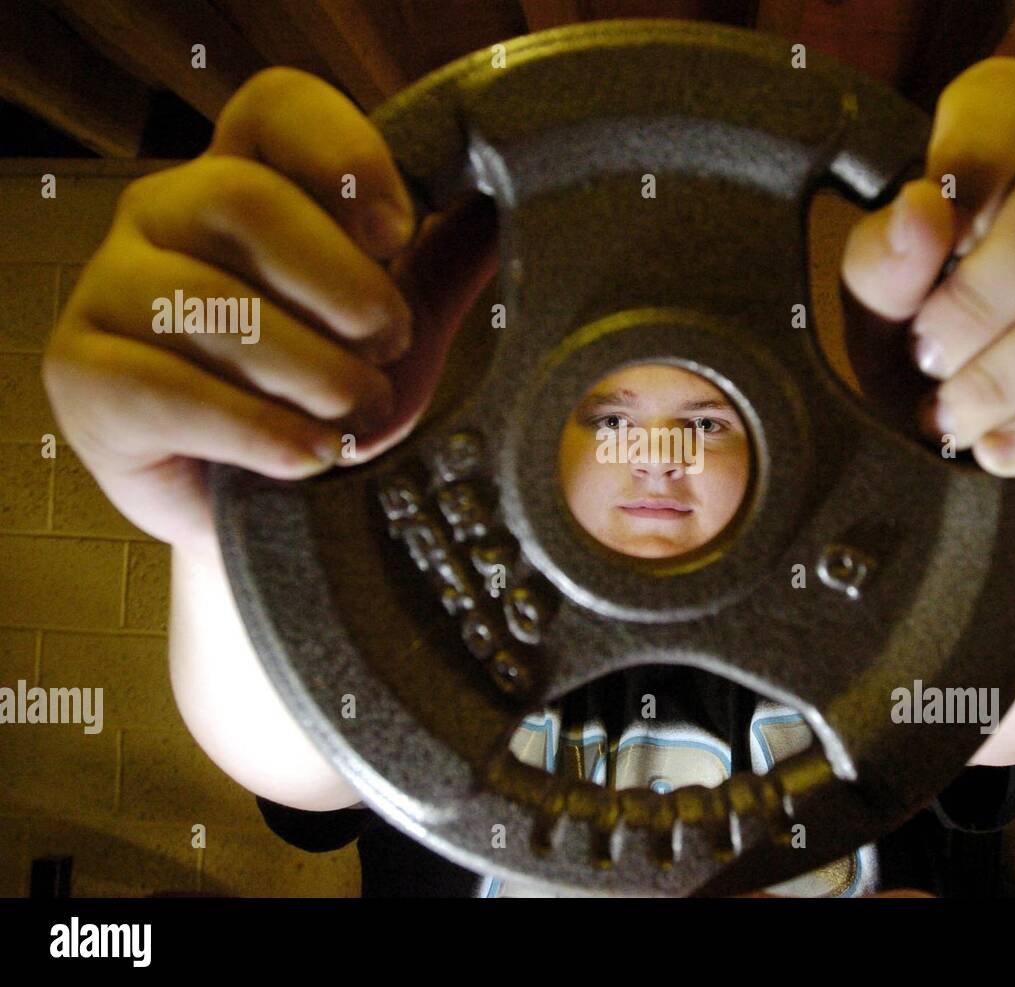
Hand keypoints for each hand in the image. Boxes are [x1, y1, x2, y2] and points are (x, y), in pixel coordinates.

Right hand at [41, 67, 495, 559]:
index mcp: (240, 178)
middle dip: (342, 286)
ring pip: (213, 303)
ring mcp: (110, 291)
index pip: (274, 107)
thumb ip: (439, 270)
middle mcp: (162, 215)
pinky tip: (311, 454)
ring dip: (313, 371)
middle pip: (243, 201)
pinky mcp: (83, 376)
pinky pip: (170, 391)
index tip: (398, 233)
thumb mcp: (392, 329)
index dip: (343, 153)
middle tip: (391, 348)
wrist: (260, 513)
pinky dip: (260, 431)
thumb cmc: (321, 400)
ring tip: (360, 418)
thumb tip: (508, 211)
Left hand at [839, 57, 1014, 536]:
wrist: (982, 464)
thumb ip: (882, 268)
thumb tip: (920, 209)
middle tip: (930, 363)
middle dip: (982, 300)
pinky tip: (1004, 449)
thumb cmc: (930, 372)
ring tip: (954, 423)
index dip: (975, 148)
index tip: (935, 220)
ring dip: (1010, 376)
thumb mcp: (880, 325)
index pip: (1005, 102)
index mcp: (1006, 176)